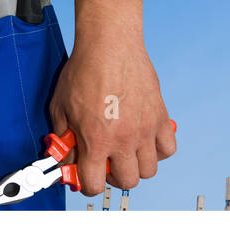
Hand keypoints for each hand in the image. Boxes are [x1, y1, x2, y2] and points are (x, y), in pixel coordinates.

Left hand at [48, 36, 175, 195]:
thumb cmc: (84, 70)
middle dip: (115, 176)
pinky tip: (145, 139)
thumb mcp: (61, 107)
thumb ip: (64, 137)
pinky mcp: (160, 117)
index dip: (89, 184)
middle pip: (128, 182)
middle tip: (108, 162)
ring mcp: (145, 129)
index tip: (88, 175)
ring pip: (149, 170)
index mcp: (96, 140)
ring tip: (127, 151)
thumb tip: (67, 157)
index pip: (94, 185)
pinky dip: (158, 150)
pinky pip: (168, 148)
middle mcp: (123, 139)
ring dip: (137, 166)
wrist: (110, 44)